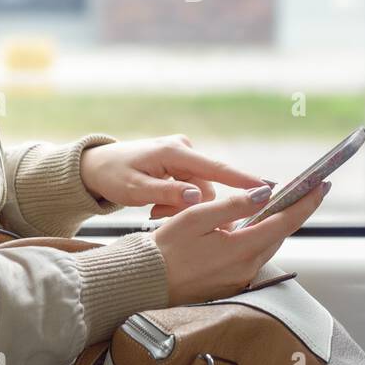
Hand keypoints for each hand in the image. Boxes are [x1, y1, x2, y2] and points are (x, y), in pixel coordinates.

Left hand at [78, 134, 269, 215]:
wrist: (96, 166)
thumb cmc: (112, 176)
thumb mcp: (134, 189)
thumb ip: (166, 194)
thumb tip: (196, 198)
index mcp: (175, 151)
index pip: (216, 168)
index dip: (243, 180)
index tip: (267, 189)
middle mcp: (184, 149)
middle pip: (207, 187)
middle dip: (190, 207)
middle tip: (158, 215)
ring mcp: (184, 156)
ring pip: (200, 191)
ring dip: (181, 207)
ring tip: (153, 211)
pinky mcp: (181, 164)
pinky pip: (192, 188)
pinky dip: (178, 201)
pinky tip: (157, 205)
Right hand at [152, 181, 331, 304]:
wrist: (144, 282)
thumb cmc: (165, 248)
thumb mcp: (197, 217)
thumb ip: (234, 206)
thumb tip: (266, 194)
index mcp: (241, 250)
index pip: (285, 222)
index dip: (306, 202)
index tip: (321, 185)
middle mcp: (246, 268)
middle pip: (280, 234)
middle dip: (296, 210)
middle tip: (306, 188)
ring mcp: (239, 278)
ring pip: (267, 245)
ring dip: (277, 223)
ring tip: (283, 202)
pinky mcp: (231, 283)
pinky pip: (253, 255)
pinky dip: (259, 237)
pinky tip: (253, 224)